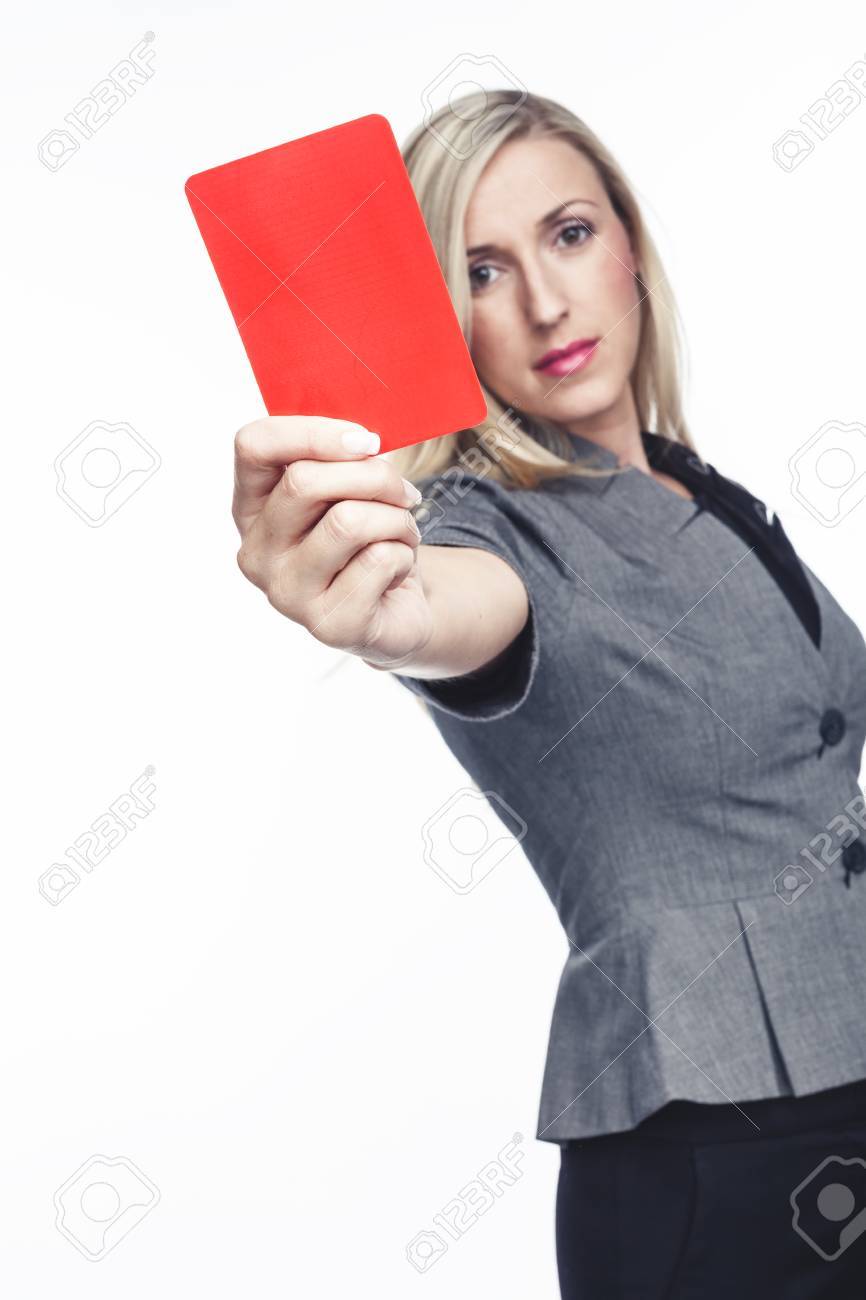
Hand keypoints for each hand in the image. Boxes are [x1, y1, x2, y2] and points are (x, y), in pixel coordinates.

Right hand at [233, 416, 433, 667]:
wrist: (397, 610)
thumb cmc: (368, 541)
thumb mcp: (349, 490)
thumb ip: (342, 460)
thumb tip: (362, 442)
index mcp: (251, 508)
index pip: (253, 446)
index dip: (313, 432)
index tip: (366, 440)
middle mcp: (256, 553)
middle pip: (304, 481)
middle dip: (373, 476)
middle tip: (403, 492)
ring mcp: (286, 594)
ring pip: (348, 521)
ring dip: (396, 519)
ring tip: (403, 532)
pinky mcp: (329, 625)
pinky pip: (379, 560)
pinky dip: (405, 554)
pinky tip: (397, 569)